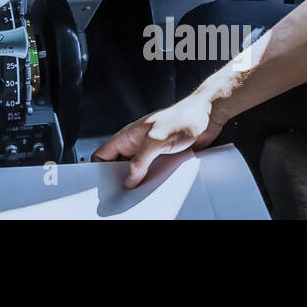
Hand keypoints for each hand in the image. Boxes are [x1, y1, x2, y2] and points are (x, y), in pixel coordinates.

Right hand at [91, 92, 223, 186]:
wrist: (207, 115)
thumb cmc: (182, 118)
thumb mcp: (157, 140)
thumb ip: (140, 160)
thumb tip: (129, 178)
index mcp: (128, 135)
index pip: (103, 153)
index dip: (99, 168)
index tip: (104, 183)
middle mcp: (137, 143)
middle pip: (118, 165)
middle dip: (120, 179)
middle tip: (124, 191)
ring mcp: (150, 150)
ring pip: (137, 170)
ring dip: (139, 180)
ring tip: (142, 190)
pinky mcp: (163, 156)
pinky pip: (153, 171)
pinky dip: (153, 179)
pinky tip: (157, 185)